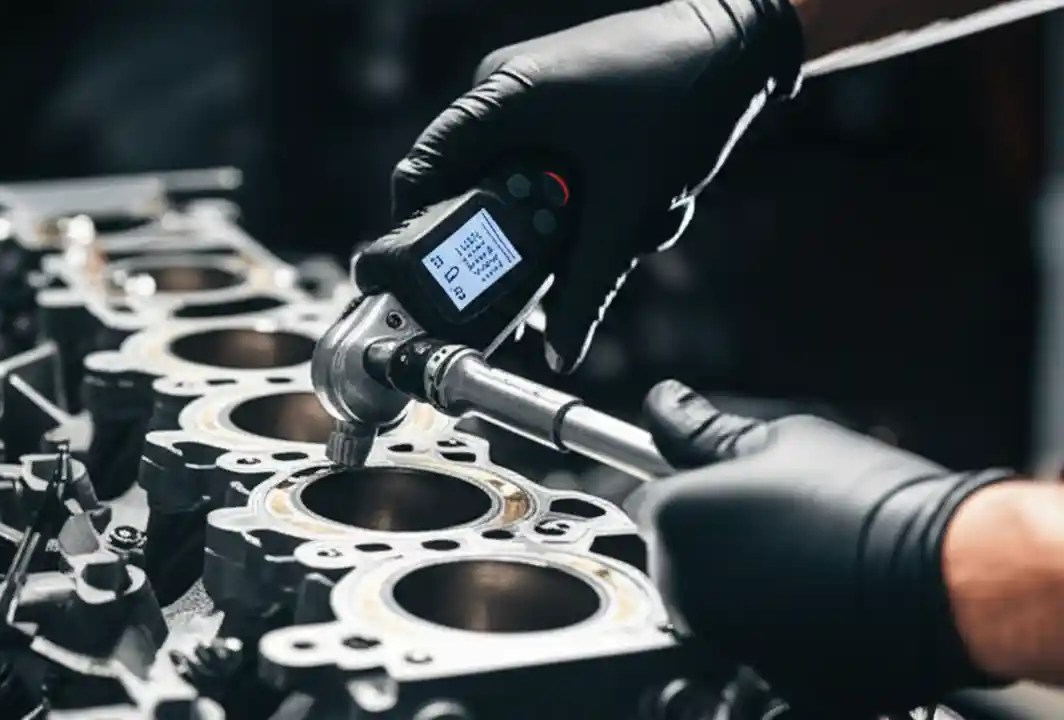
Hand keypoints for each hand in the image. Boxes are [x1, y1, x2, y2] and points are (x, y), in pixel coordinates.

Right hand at [369, 1, 804, 372]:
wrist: (742, 45)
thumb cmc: (682, 103)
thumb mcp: (628, 209)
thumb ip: (588, 287)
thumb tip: (561, 351)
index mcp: (499, 98)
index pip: (423, 171)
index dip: (416, 232)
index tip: (432, 281)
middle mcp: (505, 90)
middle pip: (477, 187)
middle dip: (524, 238)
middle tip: (548, 279)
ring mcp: (536, 92)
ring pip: (525, 183)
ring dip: (574, 222)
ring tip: (632, 223)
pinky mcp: (567, 102)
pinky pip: (554, 165)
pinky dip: (591, 197)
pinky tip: (641, 202)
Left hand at [628, 379, 1012, 712]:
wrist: (945, 574)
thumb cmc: (868, 502)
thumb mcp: (779, 439)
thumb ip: (704, 432)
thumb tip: (666, 404)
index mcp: (675, 520)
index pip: (650, 501)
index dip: (689, 489)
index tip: (723, 485)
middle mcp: (684, 586)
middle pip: (678, 556)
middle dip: (715, 537)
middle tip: (778, 517)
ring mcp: (721, 637)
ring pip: (716, 601)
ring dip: (745, 581)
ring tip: (808, 554)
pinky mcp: (765, 674)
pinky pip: (757, 640)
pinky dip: (780, 623)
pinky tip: (823, 595)